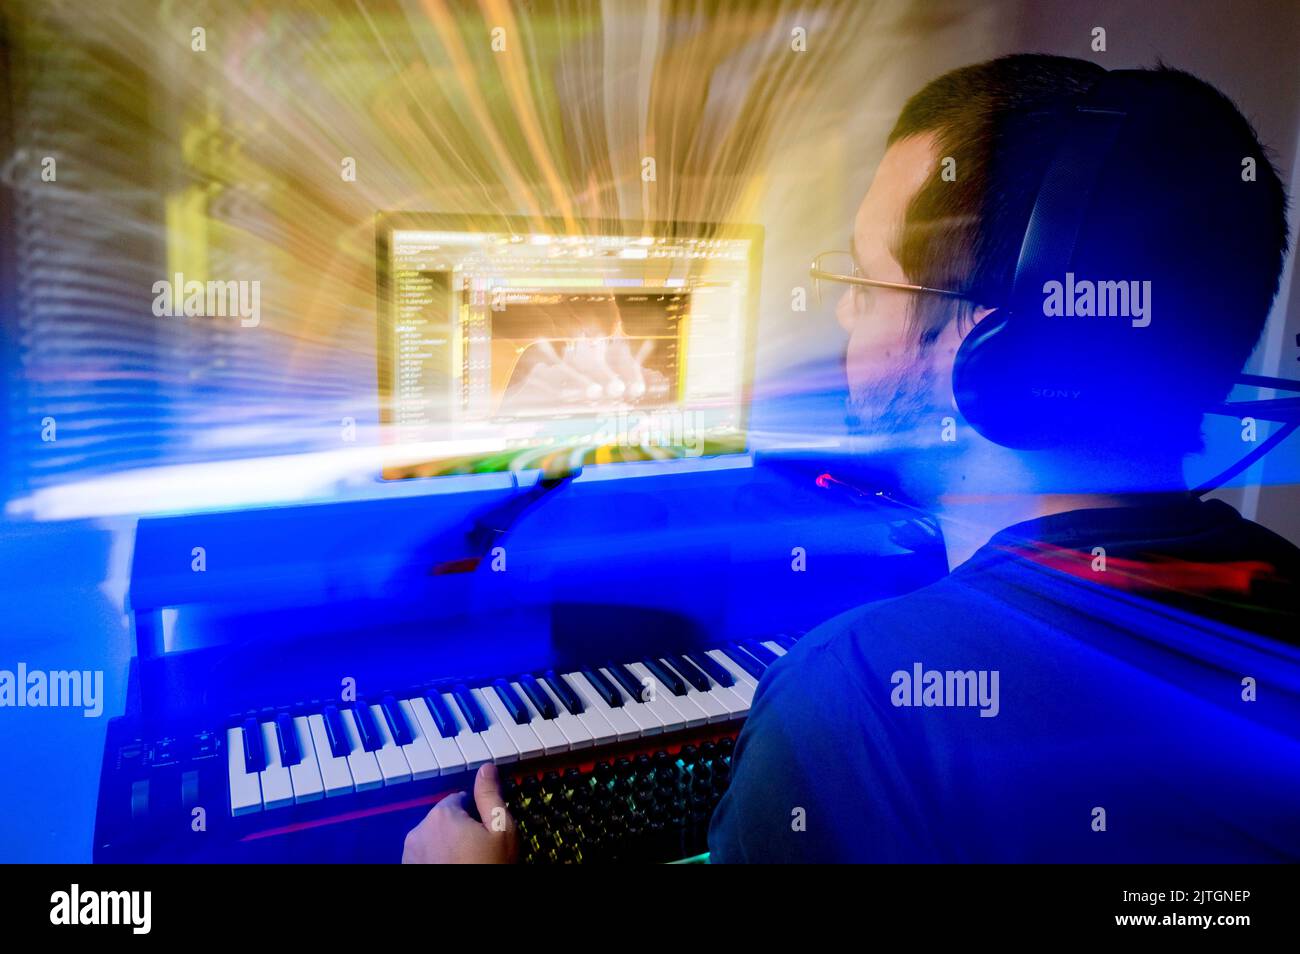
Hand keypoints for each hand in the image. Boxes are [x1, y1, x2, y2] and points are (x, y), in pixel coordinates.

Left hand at [402, 763, 518, 863]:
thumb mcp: (501, 830)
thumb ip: (491, 796)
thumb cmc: (488, 868)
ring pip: (432, 837)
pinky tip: (451, 867)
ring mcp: (410, 852)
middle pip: (444, 819)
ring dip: (445, 845)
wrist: (467, 913)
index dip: (476, 815)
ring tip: (465, 862)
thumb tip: (486, 768)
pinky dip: (435, 859)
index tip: (486, 833)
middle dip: (460, 829)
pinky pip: (423, 856)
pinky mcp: (406, 868)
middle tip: (478, 851)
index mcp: (443, 814)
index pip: (460, 799)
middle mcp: (419, 828)